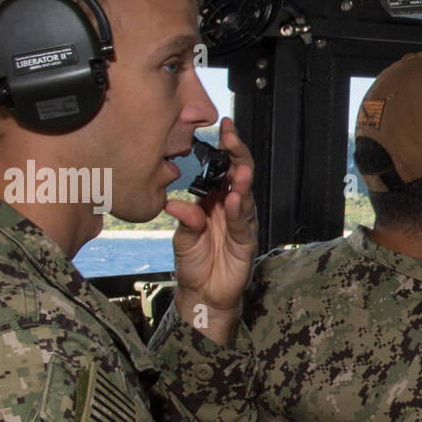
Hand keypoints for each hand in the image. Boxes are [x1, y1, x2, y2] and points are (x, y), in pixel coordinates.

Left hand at [165, 117, 256, 345]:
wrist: (202, 294)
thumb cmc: (194, 263)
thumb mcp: (182, 238)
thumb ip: (185, 219)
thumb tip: (176, 203)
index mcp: (215, 201)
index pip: (223, 168)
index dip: (226, 148)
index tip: (222, 126)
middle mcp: (230, 208)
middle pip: (239, 175)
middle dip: (237, 155)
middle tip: (231, 137)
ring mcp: (241, 224)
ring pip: (245, 196)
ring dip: (241, 181)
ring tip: (238, 168)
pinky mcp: (246, 243)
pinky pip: (242, 224)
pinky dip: (239, 212)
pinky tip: (235, 199)